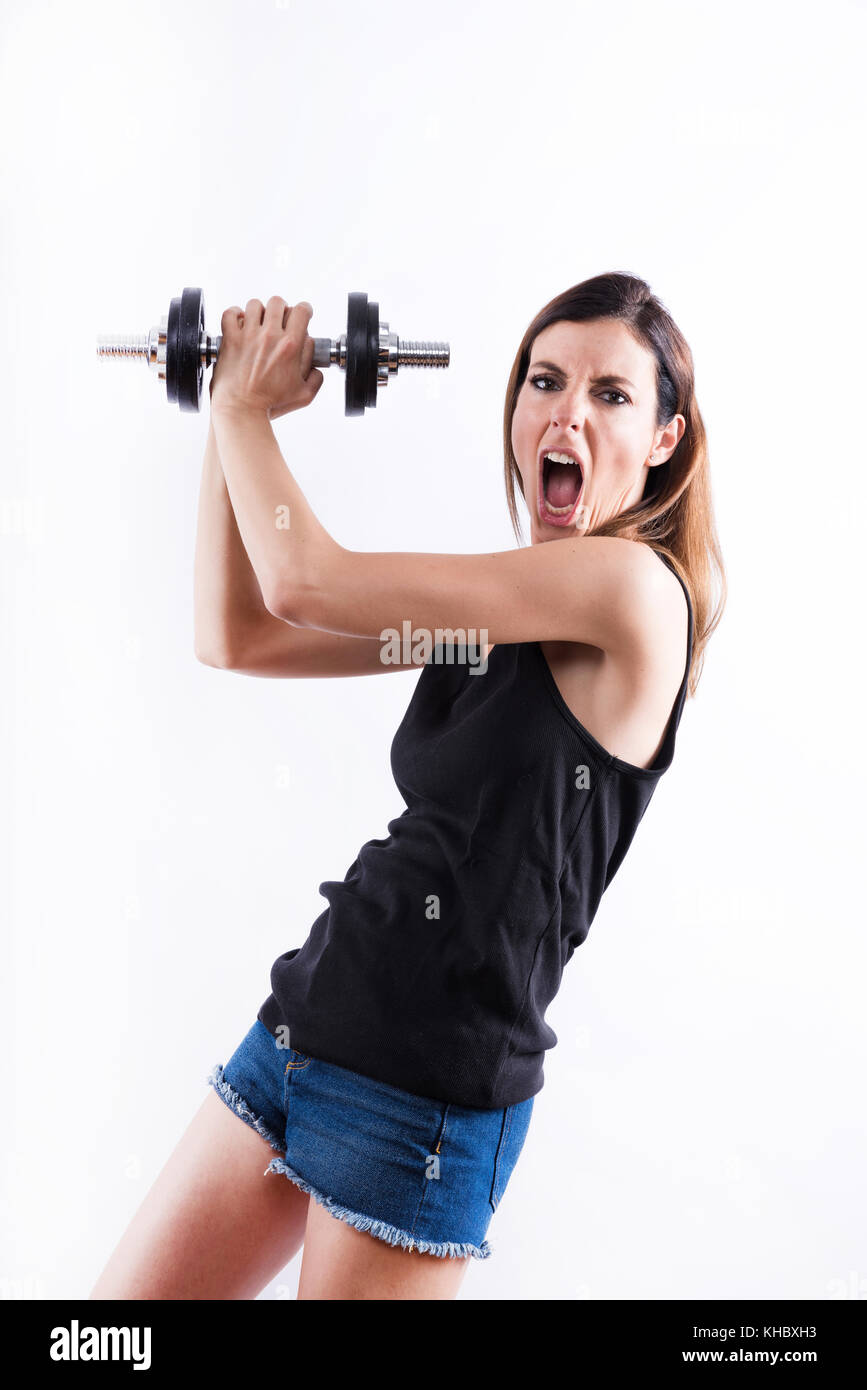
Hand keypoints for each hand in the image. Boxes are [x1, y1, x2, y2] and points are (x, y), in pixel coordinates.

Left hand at [209, 297, 323, 419]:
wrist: (242, 410)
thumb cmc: (270, 405)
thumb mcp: (304, 396)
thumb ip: (316, 378)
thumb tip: (316, 365)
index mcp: (290, 346)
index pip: (301, 311)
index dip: (304, 310)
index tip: (302, 314)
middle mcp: (269, 336)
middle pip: (278, 302)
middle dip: (282, 309)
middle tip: (280, 320)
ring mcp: (247, 335)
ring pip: (254, 304)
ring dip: (259, 311)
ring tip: (259, 322)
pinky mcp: (230, 339)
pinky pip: (230, 313)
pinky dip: (235, 314)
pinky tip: (239, 322)